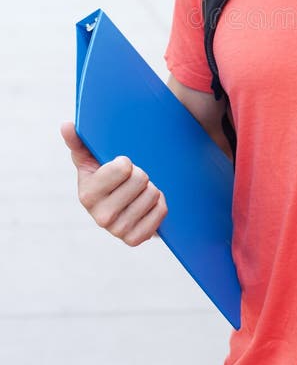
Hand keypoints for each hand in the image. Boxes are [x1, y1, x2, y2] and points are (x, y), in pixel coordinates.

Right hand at [61, 121, 167, 245]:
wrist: (118, 206)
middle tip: (131, 180)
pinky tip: (147, 204)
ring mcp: (118, 231)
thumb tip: (66, 125)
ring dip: (151, 189)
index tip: (120, 166)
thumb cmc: (103, 177)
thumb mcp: (89, 159)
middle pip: (141, 179)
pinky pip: (160, 212)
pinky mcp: (135, 239)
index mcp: (87, 195)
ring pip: (152, 195)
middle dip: (141, 174)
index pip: (123, 167)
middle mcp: (101, 217)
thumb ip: (78, 141)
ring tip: (138, 192)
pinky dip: (159, 204)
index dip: (126, 163)